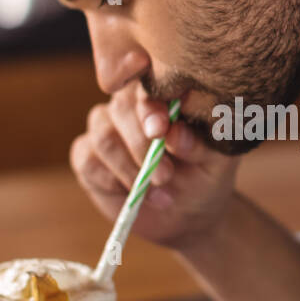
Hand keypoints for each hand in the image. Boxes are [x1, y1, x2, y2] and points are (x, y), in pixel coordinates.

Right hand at [70, 82, 239, 251]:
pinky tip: (132, 195)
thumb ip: (198, 145)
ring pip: (104, 136)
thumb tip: (175, 133)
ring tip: (156, 192)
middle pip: (121, 108)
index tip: (160, 130)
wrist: (185, 214)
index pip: (150, 86)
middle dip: (141, 144)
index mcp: (163, 96)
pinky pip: (88, 161)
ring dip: (129, 168)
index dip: (151, 106)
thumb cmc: (203, 177)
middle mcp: (129, 105)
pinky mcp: (86, 155)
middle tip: (165, 176)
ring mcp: (104, 127)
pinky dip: (111, 181)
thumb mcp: (213, 164)